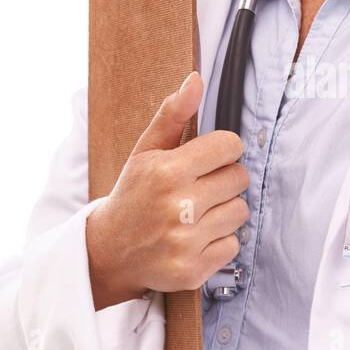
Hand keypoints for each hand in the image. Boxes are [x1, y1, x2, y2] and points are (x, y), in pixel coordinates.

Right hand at [85, 71, 248, 309]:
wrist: (110, 251)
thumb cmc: (133, 195)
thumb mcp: (145, 151)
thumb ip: (173, 116)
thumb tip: (195, 80)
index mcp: (167, 171)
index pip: (230, 146)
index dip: (222, 150)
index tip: (207, 159)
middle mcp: (178, 207)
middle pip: (239, 178)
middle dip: (223, 180)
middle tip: (199, 188)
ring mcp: (186, 241)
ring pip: (240, 212)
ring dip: (223, 211)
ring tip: (196, 214)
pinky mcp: (193, 270)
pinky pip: (233, 245)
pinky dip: (218, 242)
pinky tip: (195, 238)